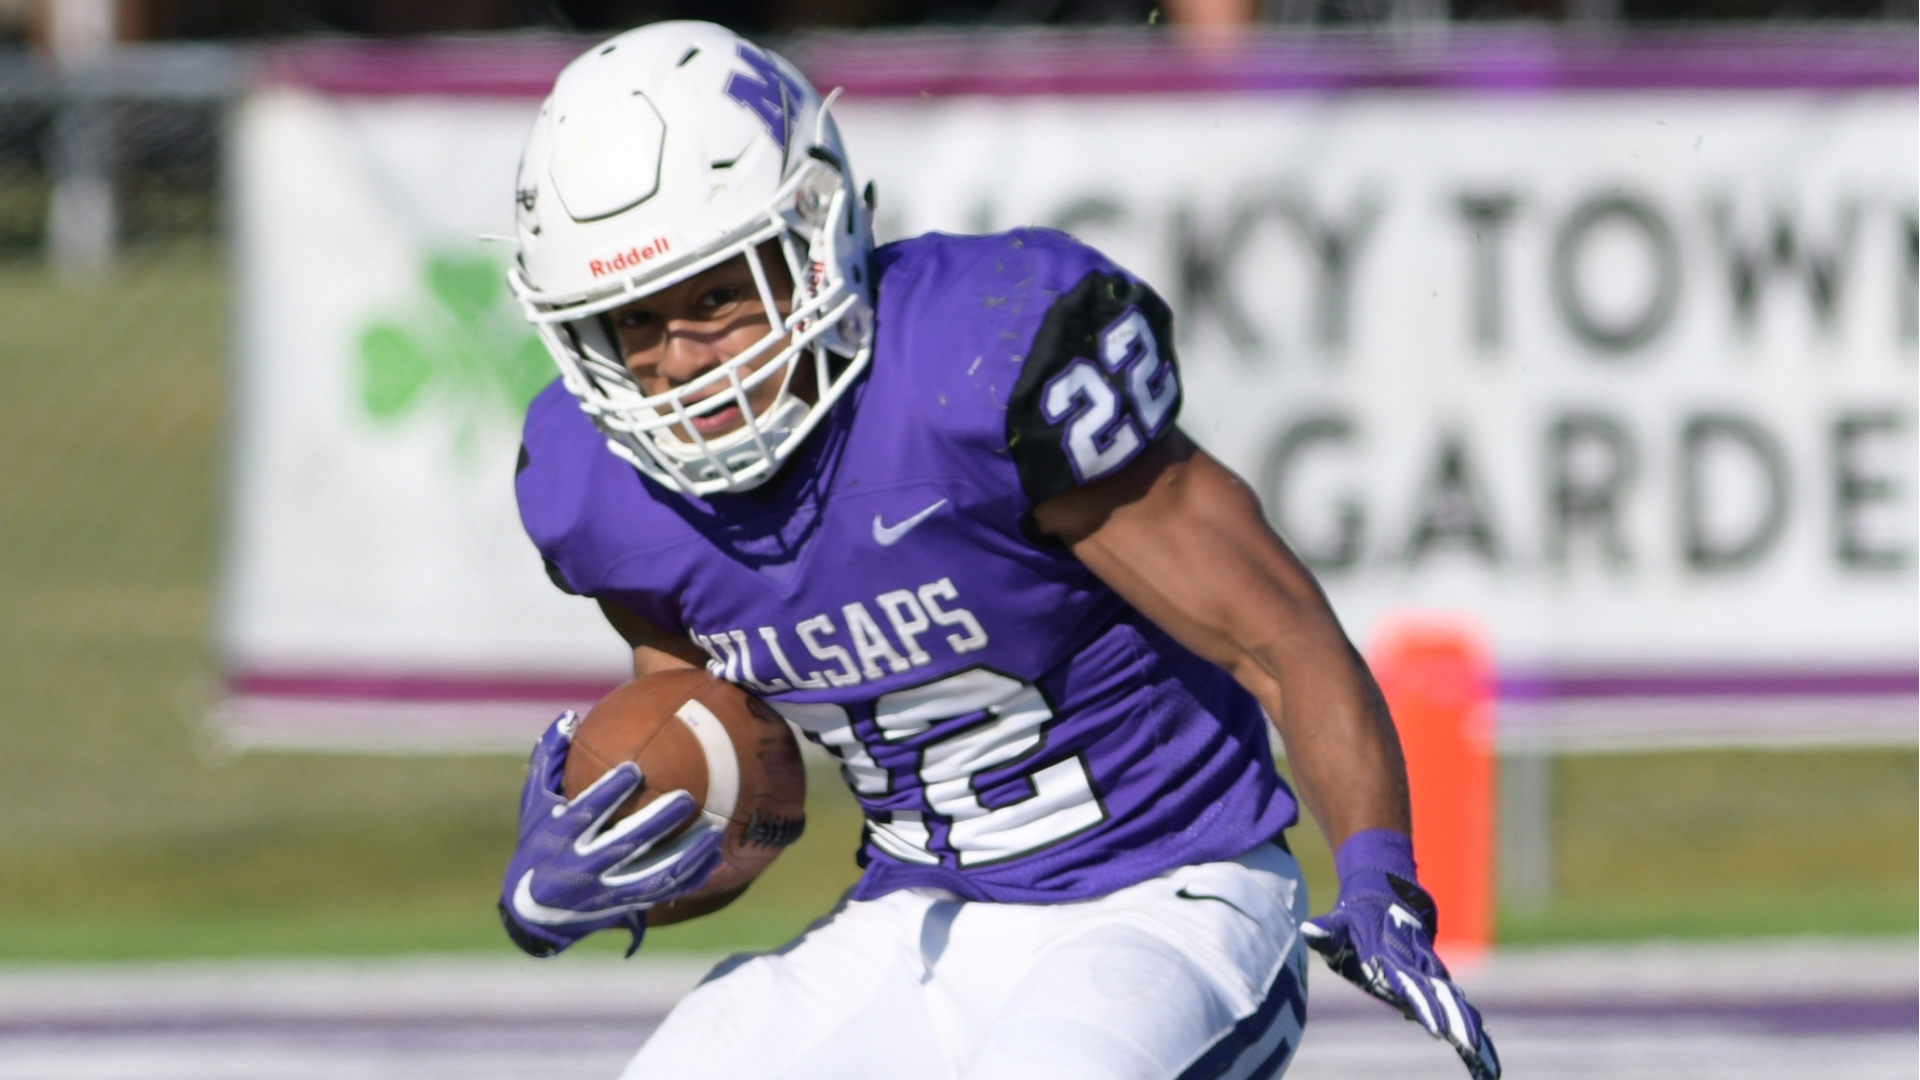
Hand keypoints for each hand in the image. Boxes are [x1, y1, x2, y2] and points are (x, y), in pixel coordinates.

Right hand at [498, 711, 724, 957]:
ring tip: (714, 832)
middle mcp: (581, 869)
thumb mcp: (533, 804)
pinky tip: (716, 859)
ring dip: (685, 856)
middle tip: (686, 799)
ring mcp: (604, 892)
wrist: (534, 912)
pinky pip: (663, 893)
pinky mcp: (624, 906)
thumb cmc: (538, 841)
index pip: (586, 814)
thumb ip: (548, 760)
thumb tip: (569, 716)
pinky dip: (691, 877)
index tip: (634, 769)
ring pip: (651, 877)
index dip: (608, 793)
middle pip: (623, 847)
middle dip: (655, 824)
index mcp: (559, 839)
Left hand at [1301, 832, 1499, 1079]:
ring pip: (1460, 1009)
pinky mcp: (1439, 989)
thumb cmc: (1357, 922)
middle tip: (1470, 1047)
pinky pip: (1462, 1016)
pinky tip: (1486, 1069)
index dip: (1423, 1004)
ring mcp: (1434, 980)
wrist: (1388, 901)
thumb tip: (1309, 929)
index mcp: (1395, 959)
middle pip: (1443, 999)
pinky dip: (1475, 1040)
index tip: (1435, 1028)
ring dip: (1474, 1036)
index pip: (1411, 985)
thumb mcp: (1340, 926)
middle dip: (1458, 1023)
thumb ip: (1328, 932)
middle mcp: (1421, 970)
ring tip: (1489, 1068)